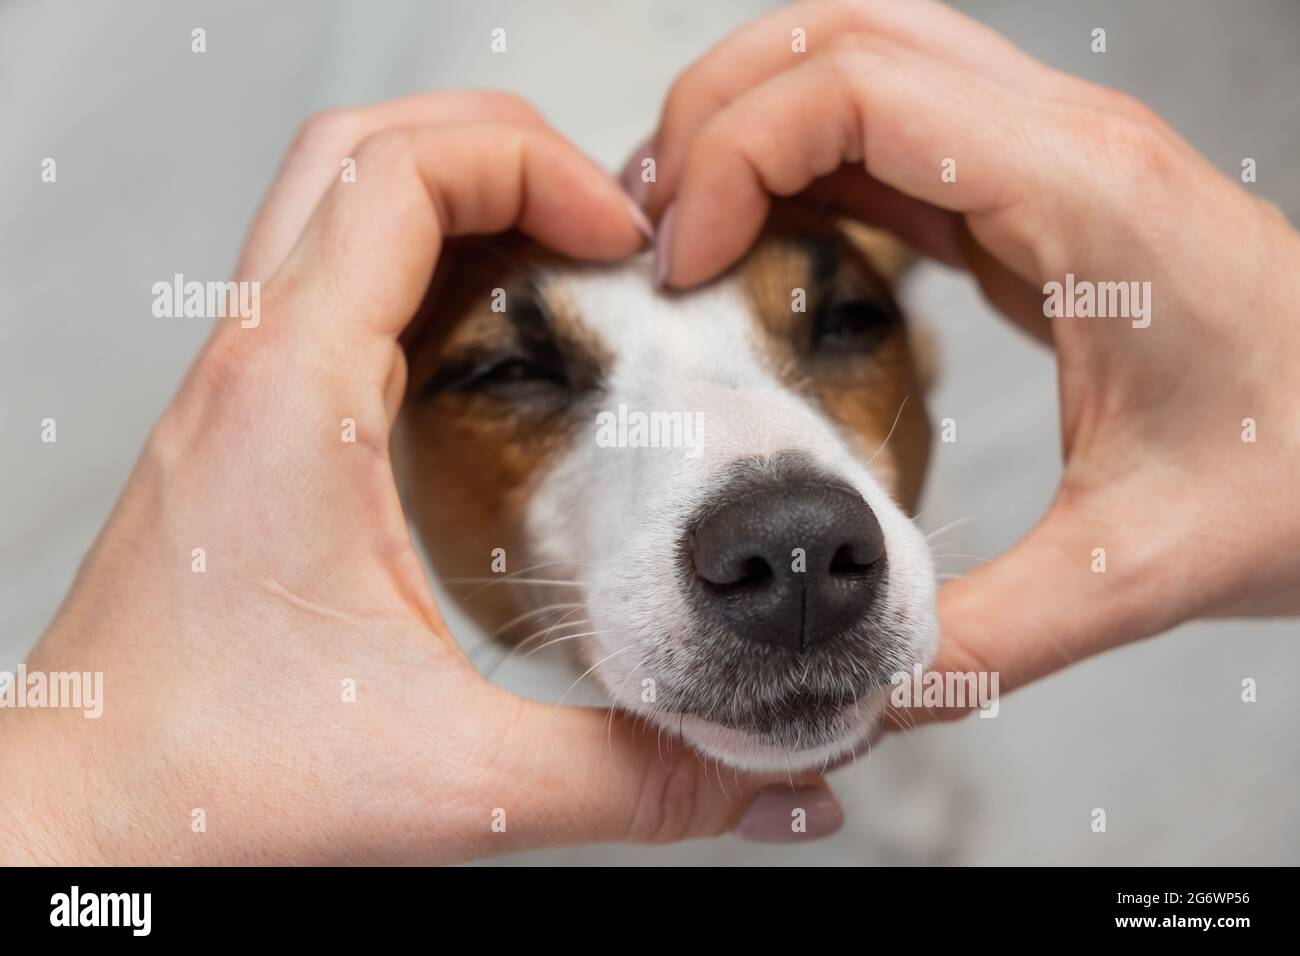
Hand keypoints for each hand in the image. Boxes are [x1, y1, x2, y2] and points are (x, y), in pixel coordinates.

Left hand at [0, 91, 840, 864]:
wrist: (90, 812)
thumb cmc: (208, 778)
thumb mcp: (455, 781)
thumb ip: (627, 777)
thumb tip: (761, 779)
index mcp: (293, 403)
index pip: (398, 177)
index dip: (532, 169)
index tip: (622, 237)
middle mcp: (251, 373)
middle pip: (359, 149)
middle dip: (498, 149)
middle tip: (598, 221)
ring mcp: (238, 393)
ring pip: (333, 203)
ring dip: (453, 196)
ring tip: (558, 259)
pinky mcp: (244, 429)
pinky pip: (328, 283)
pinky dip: (417, 266)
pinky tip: (487, 349)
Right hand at [630, 0, 1299, 703]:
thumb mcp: (1143, 567)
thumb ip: (989, 631)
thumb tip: (863, 683)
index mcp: (1085, 196)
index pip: (858, 91)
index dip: (734, 157)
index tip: (678, 263)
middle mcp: (1066, 145)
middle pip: (844, 35)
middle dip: (719, 112)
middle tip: (654, 223)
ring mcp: (1052, 157)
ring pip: (866, 57)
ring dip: (757, 117)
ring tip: (687, 216)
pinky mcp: (1038, 196)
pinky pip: (897, 132)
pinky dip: (807, 160)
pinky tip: (766, 236)